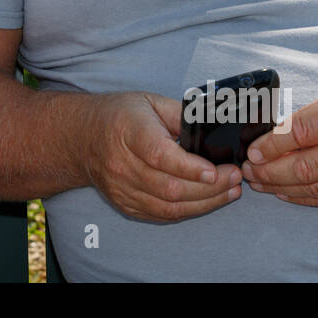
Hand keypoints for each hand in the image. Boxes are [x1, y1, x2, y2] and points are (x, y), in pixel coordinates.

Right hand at [84, 92, 242, 222]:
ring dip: (205, 203)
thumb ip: (182, 114)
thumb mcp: (150, 102)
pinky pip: (161, 215)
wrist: (82, 137)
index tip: (217, 171)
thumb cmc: (119, 115)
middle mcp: (122, 164)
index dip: (190, 167)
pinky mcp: (125, 204)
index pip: (160, 156)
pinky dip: (187, 211)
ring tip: (230, 192)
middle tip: (235, 178)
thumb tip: (215, 126)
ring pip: (168, 206)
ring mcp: (122, 188)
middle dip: (210, 187)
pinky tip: (207, 201)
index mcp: (129, 131)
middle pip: (170, 187)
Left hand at [241, 68, 317, 207]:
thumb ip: (311, 116)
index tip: (252, 150)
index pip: (300, 134)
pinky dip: (305, 197)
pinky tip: (287, 192)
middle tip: (248, 169)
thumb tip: (274, 136)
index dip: (270, 146)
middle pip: (304, 168)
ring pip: (315, 188)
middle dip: (268, 171)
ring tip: (260, 182)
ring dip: (281, 188)